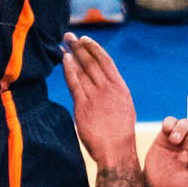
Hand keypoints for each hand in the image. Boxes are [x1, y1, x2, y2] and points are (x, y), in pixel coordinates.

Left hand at [61, 31, 139, 171]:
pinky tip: (64, 60)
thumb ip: (112, 94)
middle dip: (80, 46)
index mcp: (120, 87)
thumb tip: (103, 86)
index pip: (106, 61)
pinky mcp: (83, 105)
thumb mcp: (123, 108)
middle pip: (92, 61)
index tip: (86, 40)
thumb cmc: (119, 133)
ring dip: (72, 54)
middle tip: (70, 36)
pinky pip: (74, 82)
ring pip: (82, 68)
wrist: (116, 150)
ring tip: (64, 44)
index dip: (95, 48)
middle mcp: (108, 88)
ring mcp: (95, 95)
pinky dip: (68, 69)